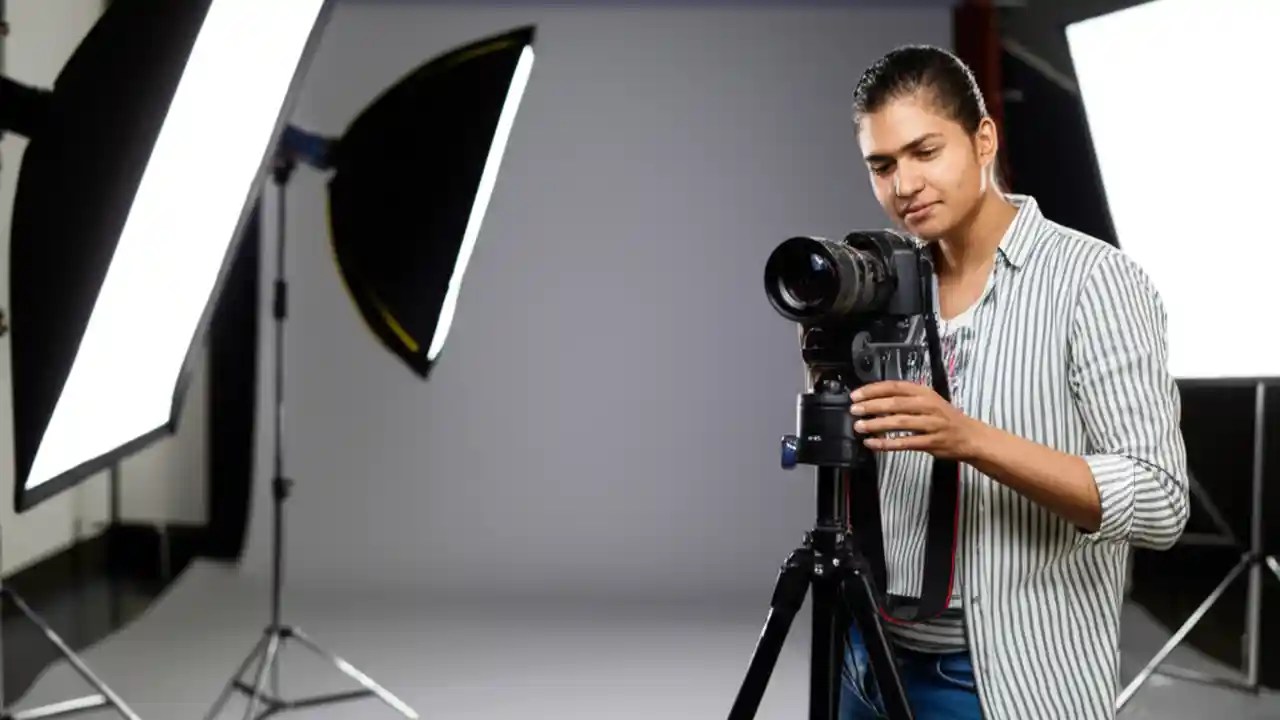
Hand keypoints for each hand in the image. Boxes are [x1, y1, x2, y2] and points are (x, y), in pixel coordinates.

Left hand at [850, 381, 980, 460]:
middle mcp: (928, 405)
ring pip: (899, 422)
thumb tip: (873, 400)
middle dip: (872, 406)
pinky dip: (887, 443)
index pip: (895, 386)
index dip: (873, 390)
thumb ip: (904, 399)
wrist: (970, 436)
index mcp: (924, 392)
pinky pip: (905, 442)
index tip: (856, 395)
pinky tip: (872, 443)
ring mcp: (931, 424)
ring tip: (859, 426)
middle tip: (854, 410)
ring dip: (877, 425)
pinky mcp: (932, 442)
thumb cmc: (944, 418)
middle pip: (896, 403)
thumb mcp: (927, 401)